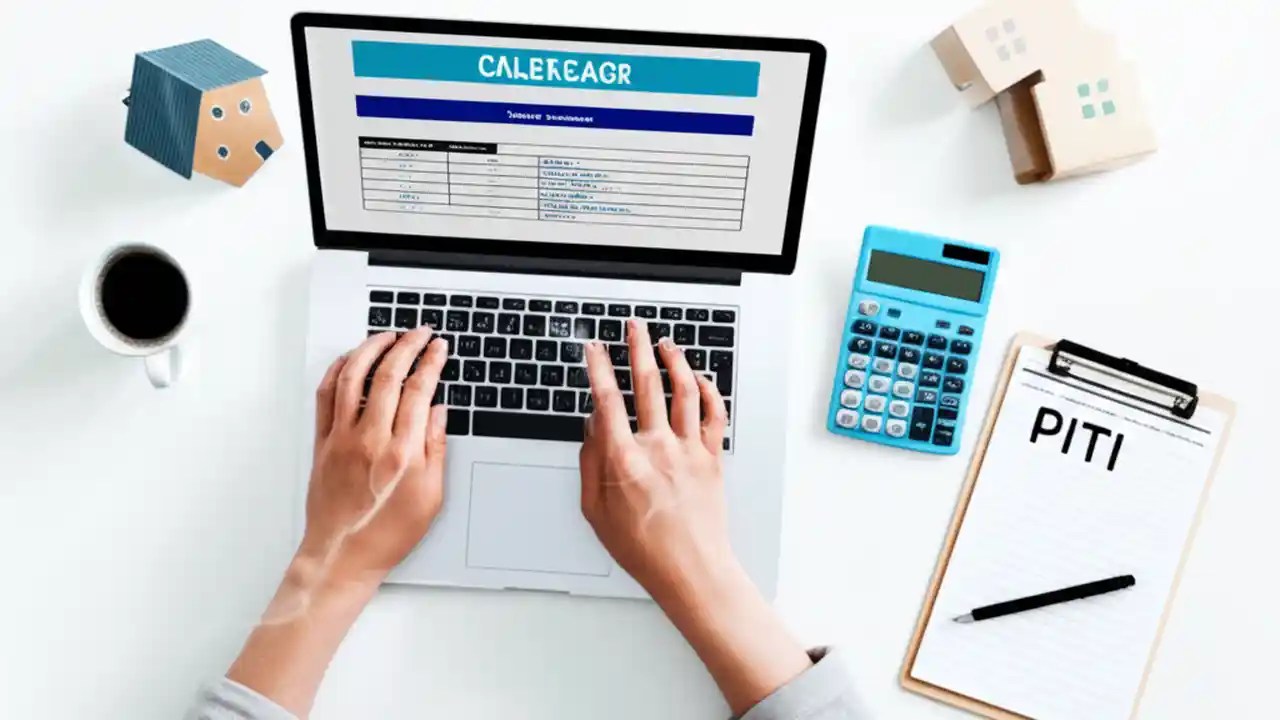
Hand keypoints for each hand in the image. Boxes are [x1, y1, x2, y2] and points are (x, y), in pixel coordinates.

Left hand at [226, 329, 450, 715]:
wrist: (343, 555)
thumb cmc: (387, 533)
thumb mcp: (431, 496)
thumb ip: (437, 448)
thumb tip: (439, 412)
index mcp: (403, 451)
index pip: (420, 389)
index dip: (431, 361)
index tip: (439, 347)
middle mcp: (370, 438)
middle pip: (389, 374)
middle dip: (407, 345)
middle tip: (419, 333)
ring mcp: (342, 438)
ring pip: (354, 376)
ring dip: (371, 348)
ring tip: (386, 335)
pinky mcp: (322, 443)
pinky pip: (327, 395)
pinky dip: (338, 370)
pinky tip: (349, 360)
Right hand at [579, 320, 732, 601]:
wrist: (692, 571)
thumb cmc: (645, 550)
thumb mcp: (596, 512)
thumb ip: (590, 465)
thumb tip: (591, 428)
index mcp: (624, 461)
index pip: (606, 400)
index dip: (597, 368)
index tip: (593, 349)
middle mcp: (658, 448)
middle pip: (646, 383)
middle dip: (636, 348)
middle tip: (632, 327)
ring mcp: (689, 450)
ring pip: (683, 391)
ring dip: (673, 361)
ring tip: (665, 344)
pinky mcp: (712, 458)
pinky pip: (714, 414)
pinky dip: (708, 391)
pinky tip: (700, 378)